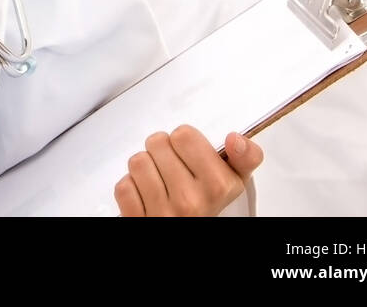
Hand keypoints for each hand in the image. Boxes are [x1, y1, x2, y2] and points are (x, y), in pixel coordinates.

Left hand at [114, 127, 262, 216]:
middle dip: (162, 151)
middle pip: (157, 142)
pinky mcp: (138, 220)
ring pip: (138, 161)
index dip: (184, 141)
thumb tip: (236, 139)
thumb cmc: (205, 207)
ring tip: (159, 181)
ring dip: (145, 168)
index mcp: (217, 186)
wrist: (184, 231)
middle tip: (172, 167)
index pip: (184, 135)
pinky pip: (124, 186)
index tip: (190, 153)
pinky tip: (146, 196)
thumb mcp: (231, 182)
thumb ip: (243, 158)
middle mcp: (190, 201)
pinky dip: (131, 188)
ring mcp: (163, 213)